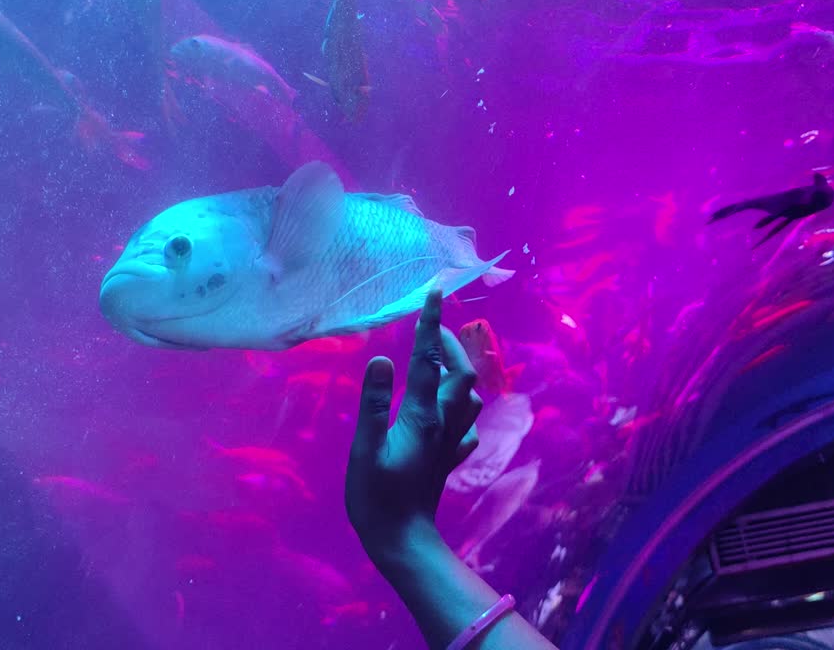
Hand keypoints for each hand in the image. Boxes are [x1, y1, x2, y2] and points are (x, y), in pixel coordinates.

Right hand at [346, 288, 482, 555]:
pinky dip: (460, 406)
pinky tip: (451, 409)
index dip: (431, 324)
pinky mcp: (449, 458)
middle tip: (434, 323)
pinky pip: (465, 424)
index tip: (434, 292)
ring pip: (469, 397)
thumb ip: (373, 404)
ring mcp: (450, 442)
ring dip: (458, 371)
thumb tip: (382, 359)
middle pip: (460, 373)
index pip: (430, 361)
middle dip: (450, 343)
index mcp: (423, 417)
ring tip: (441, 358)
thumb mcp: (365, 450)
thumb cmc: (377, 498)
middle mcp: (444, 424)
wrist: (403, 541)